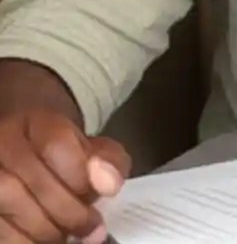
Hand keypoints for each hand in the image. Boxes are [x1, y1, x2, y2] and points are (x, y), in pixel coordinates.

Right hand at [0, 110, 128, 243]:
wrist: (27, 154)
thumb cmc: (65, 156)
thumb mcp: (94, 149)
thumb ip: (109, 161)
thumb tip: (109, 184)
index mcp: (37, 122)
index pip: (56, 145)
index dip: (82, 175)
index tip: (108, 194)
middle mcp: (3, 142)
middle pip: (33, 179)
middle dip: (68, 212)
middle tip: (91, 229)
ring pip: (7, 201)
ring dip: (42, 229)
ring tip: (64, 237)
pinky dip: (19, 239)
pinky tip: (40, 241)